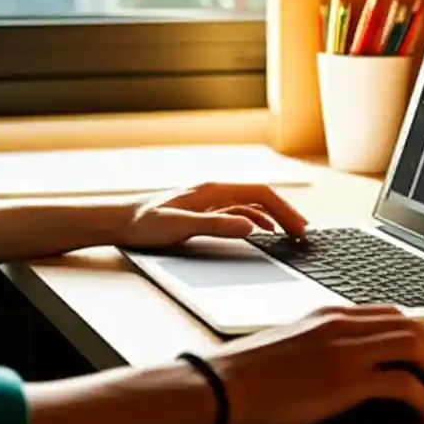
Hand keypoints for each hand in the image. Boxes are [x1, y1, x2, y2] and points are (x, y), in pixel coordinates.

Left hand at [113, 182, 309, 248]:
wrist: (118, 223)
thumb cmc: (143, 224)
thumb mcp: (179, 226)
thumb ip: (215, 226)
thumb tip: (250, 226)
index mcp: (212, 190)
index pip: (259, 193)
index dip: (284, 209)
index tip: (300, 227)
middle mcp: (214, 192)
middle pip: (260, 198)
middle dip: (285, 213)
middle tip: (304, 233)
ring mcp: (209, 202)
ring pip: (252, 205)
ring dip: (274, 217)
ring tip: (291, 234)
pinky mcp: (203, 212)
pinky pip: (239, 213)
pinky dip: (257, 221)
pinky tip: (263, 233)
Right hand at [203, 305, 423, 423]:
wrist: (218, 386)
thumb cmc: (244, 374)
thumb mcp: (289, 345)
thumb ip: (320, 344)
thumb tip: (347, 367)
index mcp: (327, 313)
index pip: (390, 314)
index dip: (421, 335)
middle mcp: (341, 324)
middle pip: (412, 326)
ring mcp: (344, 349)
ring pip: (416, 347)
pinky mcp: (345, 380)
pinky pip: (403, 384)